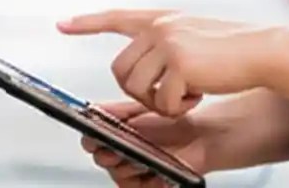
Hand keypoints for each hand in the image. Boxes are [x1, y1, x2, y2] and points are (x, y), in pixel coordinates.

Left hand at [58, 9, 280, 115]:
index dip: (87, 22)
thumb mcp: (193, 38)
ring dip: (161, 103)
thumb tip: (137, 74)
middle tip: (171, 96)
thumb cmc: (234, 52)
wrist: (264, 52)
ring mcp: (167, 43)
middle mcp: (159, 27)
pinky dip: (179, 108)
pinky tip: (200, 96)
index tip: (62, 24)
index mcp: (161, 20)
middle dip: (141, 94)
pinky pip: (162, 101)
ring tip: (189, 95)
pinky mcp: (178, 64)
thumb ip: (166, 46)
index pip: (116, 18)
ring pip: (137, 89)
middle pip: (121, 71)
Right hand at [81, 101, 209, 186]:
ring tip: (148, 156)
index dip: (91, 140)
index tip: (97, 137)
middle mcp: (120, 153)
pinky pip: (133, 187)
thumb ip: (117, 110)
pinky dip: (146, 181)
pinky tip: (156, 171)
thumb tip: (94, 110)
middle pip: (101, 159)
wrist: (199, 137)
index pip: (90, 140)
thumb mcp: (143, 109)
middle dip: (112, 153)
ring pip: (119, 173)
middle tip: (125, 147)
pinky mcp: (145, 185)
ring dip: (132, 164)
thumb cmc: (173, 122)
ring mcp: (132, 170)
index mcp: (114, 133)